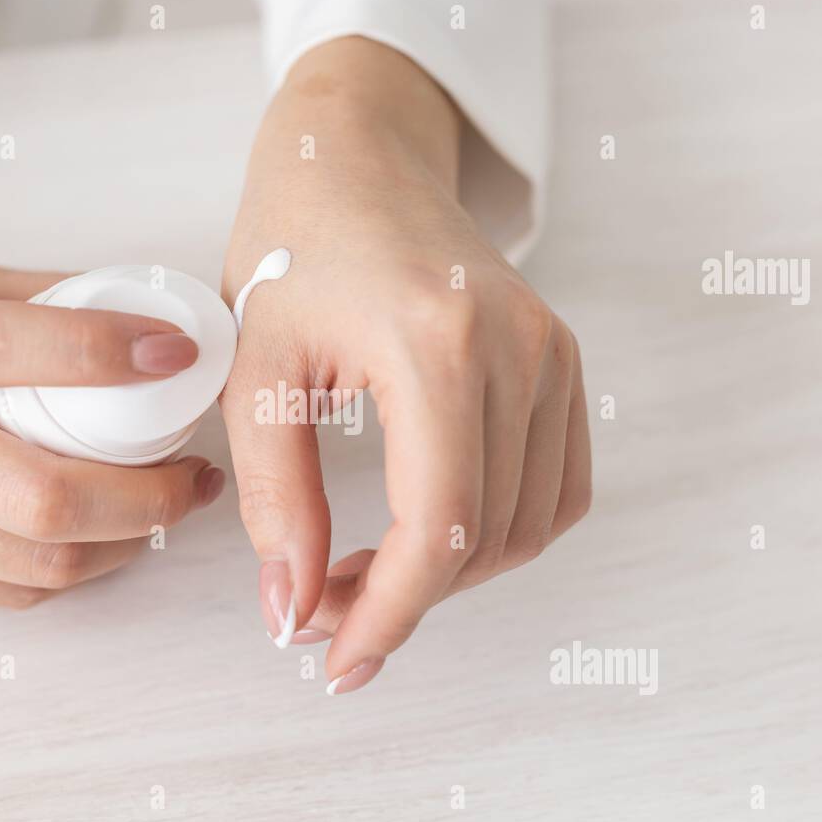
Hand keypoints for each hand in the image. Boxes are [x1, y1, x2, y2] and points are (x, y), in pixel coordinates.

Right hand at [0, 266, 224, 604]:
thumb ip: (33, 298)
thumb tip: (144, 312)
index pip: (7, 350)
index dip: (106, 354)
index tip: (178, 353)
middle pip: (45, 494)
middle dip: (151, 494)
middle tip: (197, 473)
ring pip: (43, 559)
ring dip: (132, 540)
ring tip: (169, 504)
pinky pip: (15, 590)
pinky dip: (79, 565)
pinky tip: (105, 534)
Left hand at [221, 38, 590, 692]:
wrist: (356, 159)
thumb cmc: (296, 246)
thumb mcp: (257, 369)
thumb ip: (274, 497)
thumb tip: (292, 610)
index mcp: (437, 342)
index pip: (436, 527)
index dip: (388, 615)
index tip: (336, 661)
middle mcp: (519, 350)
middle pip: (484, 540)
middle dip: (401, 599)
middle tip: (317, 604)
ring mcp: (554, 356)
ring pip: (526, 529)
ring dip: (446, 575)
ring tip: (359, 569)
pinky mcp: (563, 364)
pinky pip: (556, 491)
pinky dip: (495, 535)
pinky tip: (423, 530)